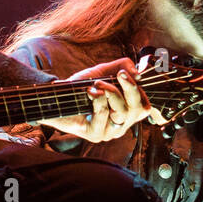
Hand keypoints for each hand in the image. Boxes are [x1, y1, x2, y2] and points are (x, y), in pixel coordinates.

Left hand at [41, 58, 167, 143]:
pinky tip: (89, 92)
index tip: (125, 74)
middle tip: (118, 75)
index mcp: (126, 112)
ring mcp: (109, 132)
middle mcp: (121, 124)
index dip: (139, 90)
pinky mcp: (95, 134)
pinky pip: (104, 115)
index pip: (145, 106)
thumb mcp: (103, 72)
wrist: (57, 97)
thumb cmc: (81, 87)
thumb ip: (122, 66)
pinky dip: (98, 99)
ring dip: (110, 93)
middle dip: (130, 89)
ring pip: (122, 112)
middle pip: (138, 110)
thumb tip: (137, 73)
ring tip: (96, 84)